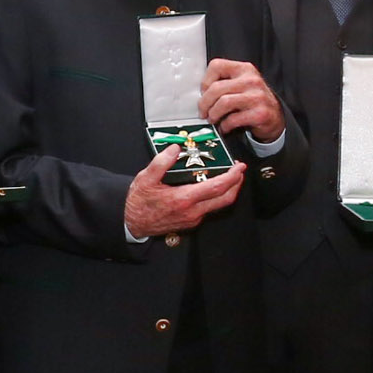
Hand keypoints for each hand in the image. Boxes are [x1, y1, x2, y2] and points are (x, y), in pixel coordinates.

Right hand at [123, 146, 246, 239]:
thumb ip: (161, 162)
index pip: (216, 188)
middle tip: (239, 170)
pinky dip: (216, 196)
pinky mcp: (191, 221)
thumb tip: (174, 149)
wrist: (132, 223)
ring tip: (229, 177)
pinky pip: (210, 209)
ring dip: (228, 191)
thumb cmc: (139, 203)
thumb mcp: (145, 178)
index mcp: (183, 199)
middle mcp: (192, 211)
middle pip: (225, 199)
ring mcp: (193, 218)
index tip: (239, 167)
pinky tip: (211, 187)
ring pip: (219, 205)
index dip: (232, 177)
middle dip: (237, 183)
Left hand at [199, 58, 282, 142]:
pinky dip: (224, 126)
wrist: (275, 116)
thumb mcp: (241, 84)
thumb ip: (224, 83)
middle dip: (204, 103)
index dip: (205, 81)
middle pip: (216, 88)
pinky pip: (233, 119)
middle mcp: (251, 80)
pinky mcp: (260, 113)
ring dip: (213, 114)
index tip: (203, 92)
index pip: (216, 66)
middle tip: (203, 112)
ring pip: (223, 103)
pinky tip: (224, 127)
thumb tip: (202, 95)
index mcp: (244, 69)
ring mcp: (257, 96)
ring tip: (212, 119)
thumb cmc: (254, 100)